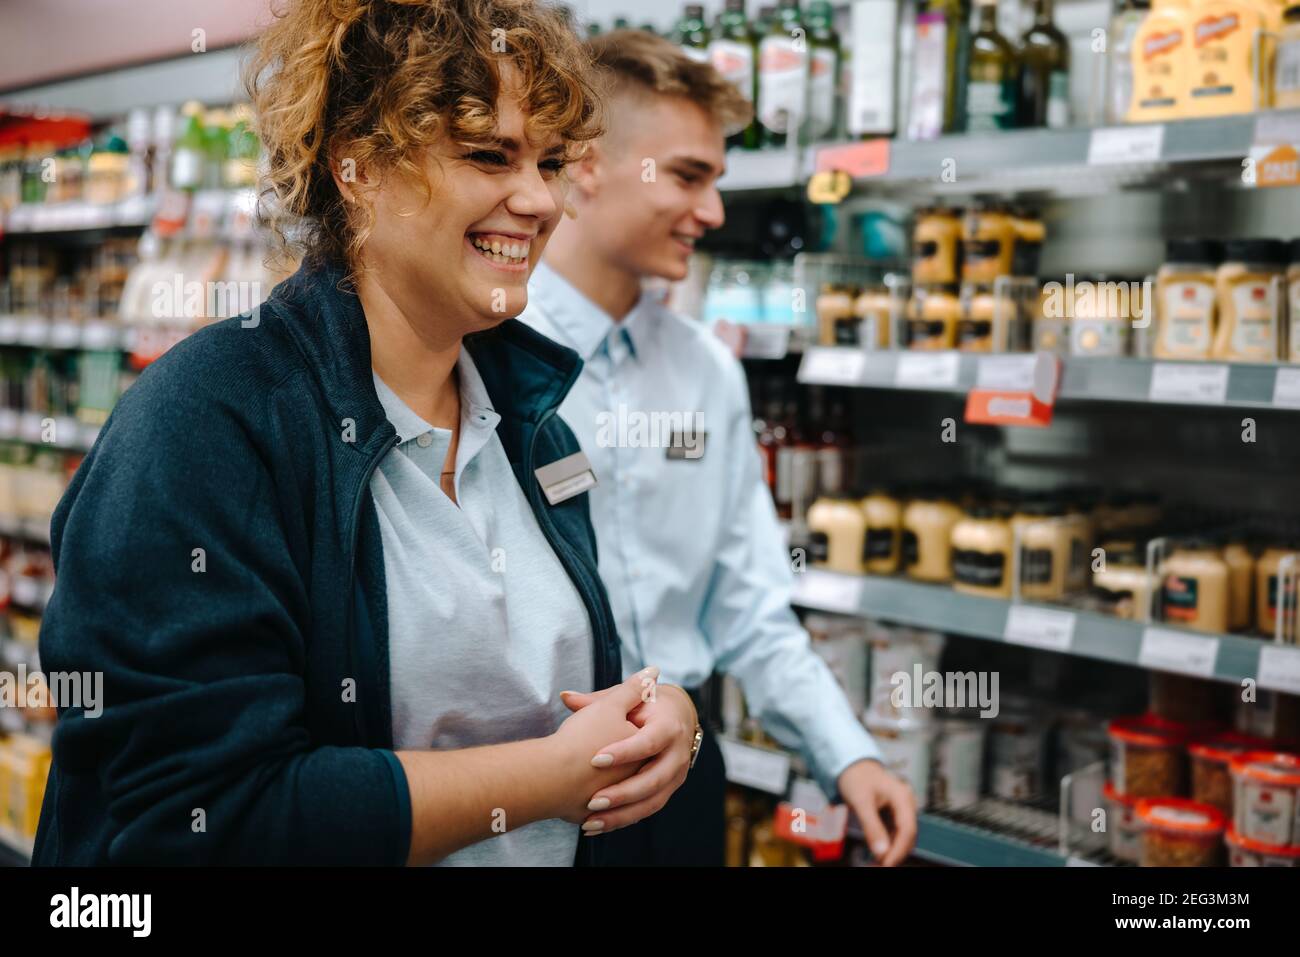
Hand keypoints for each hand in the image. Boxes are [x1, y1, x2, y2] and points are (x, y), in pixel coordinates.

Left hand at [559, 671, 696, 835]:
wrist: (677, 719)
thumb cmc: (646, 706)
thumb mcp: (628, 701)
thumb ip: (598, 700)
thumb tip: (565, 696)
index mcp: (669, 727)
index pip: (648, 742)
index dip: (624, 752)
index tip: (596, 760)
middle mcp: (678, 755)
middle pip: (653, 779)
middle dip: (623, 793)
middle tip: (593, 800)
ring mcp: (675, 776)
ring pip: (651, 802)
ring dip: (621, 814)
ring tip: (590, 821)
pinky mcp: (667, 791)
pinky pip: (646, 811)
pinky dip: (621, 820)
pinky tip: (595, 825)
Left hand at [837, 759, 916, 866]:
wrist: (852, 765)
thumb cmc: (856, 778)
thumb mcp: (861, 802)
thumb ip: (872, 827)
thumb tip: (881, 853)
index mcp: (903, 797)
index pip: (907, 830)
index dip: (898, 850)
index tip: (886, 864)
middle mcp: (907, 804)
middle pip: (908, 836)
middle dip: (895, 853)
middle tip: (879, 866)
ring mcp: (902, 809)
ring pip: (902, 837)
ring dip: (892, 851)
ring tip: (876, 863)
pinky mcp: (895, 814)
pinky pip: (895, 833)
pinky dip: (888, 844)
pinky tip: (878, 853)